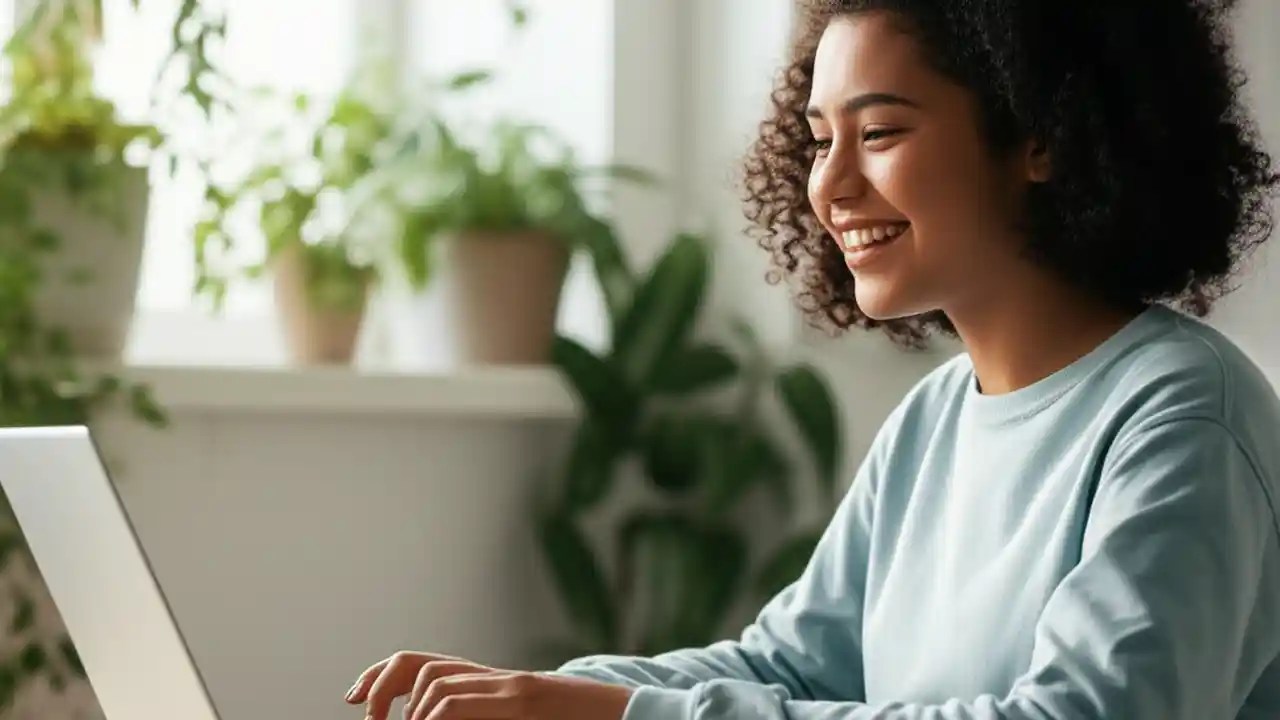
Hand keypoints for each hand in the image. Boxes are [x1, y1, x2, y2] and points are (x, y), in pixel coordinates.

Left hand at [345, 650, 633, 719]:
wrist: (618, 715)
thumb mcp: (508, 716)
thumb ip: (474, 711)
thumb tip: (424, 717)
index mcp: (488, 684)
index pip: (421, 665)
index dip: (380, 677)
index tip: (353, 699)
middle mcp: (494, 678)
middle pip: (419, 666)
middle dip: (381, 687)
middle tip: (367, 716)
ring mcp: (508, 688)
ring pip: (436, 685)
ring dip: (416, 715)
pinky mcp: (521, 700)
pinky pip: (457, 706)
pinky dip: (437, 718)